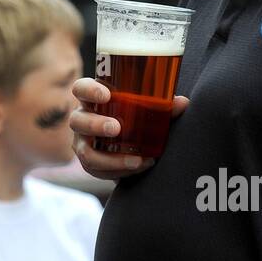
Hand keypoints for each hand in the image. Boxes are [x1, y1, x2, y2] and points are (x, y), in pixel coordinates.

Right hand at [69, 77, 189, 180]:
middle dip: (95, 124)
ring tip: (134, 161)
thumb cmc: (135, 117)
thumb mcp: (147, 109)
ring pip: (84, 152)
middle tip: (117, 128)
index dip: (89, 90)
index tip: (106, 95)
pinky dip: (117, 171)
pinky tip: (137, 168)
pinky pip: (96, 170)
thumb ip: (163, 106)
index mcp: (93, 99)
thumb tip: (184, 103)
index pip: (81, 88)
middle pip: (77, 120)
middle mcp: (82, 119)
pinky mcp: (89, 162)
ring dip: (108, 158)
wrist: (130, 143)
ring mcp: (82, 142)